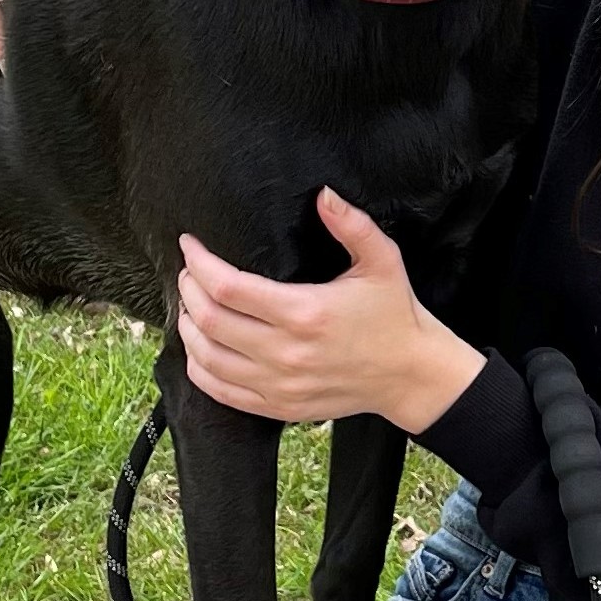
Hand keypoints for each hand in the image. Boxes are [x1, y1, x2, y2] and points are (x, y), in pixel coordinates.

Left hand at [176, 186, 486, 432]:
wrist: (411, 374)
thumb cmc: (395, 315)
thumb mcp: (382, 261)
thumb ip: (352, 225)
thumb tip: (324, 194)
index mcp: (306, 313)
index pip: (229, 287)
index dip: (200, 263)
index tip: (191, 245)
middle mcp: (287, 352)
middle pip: (210, 321)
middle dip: (189, 290)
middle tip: (190, 272)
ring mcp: (280, 384)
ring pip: (207, 358)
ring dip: (189, 328)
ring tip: (191, 305)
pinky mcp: (279, 406)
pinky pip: (221, 390)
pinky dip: (200, 367)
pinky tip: (201, 347)